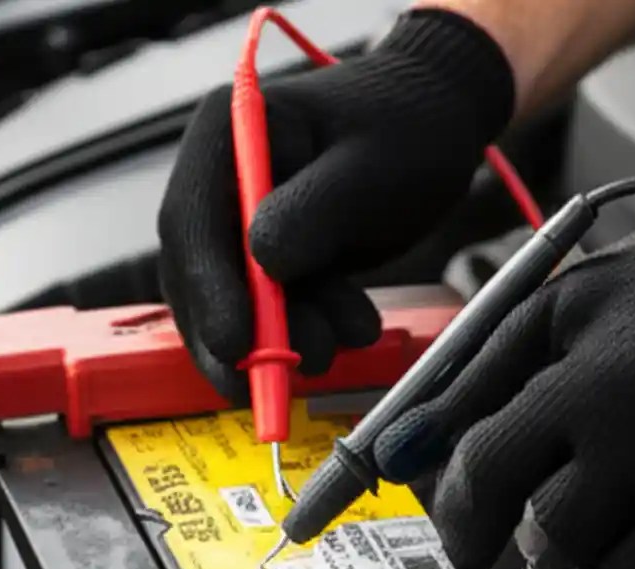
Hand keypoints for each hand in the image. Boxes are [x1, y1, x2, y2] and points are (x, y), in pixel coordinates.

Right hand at [158, 9, 514, 397]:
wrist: (442, 122)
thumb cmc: (408, 126)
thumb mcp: (368, 166)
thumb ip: (314, 211)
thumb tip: (263, 263)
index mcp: (229, 132)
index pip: (192, 219)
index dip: (205, 285)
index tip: (234, 339)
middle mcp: (221, 177)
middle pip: (198, 269)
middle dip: (234, 330)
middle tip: (266, 380)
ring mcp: (242, 219)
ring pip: (234, 299)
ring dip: (279, 338)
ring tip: (336, 345)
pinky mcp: (269, 254)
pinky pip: (272, 307)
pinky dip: (306, 330)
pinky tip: (350, 331)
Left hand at [374, 154, 634, 568]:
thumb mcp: (574, 302)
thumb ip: (482, 373)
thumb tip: (403, 445)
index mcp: (582, 374)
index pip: (486, 468)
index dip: (458, 507)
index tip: (455, 529)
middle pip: (542, 530)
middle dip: (523, 532)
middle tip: (529, 521)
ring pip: (603, 562)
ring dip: (591, 541)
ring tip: (619, 486)